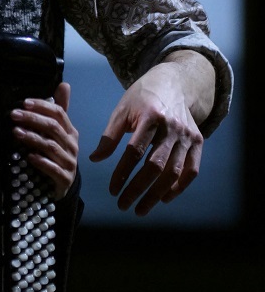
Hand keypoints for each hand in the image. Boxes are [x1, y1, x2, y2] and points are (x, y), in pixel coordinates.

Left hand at [11, 82, 78, 199]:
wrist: (64, 184)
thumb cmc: (58, 154)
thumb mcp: (59, 132)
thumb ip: (59, 110)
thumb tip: (64, 85)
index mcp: (70, 131)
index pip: (59, 113)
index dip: (42, 106)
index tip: (24, 103)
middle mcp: (72, 145)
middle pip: (53, 127)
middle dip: (33, 119)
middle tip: (14, 115)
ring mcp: (69, 162)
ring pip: (51, 146)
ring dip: (32, 138)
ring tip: (16, 132)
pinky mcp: (65, 178)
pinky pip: (53, 168)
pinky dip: (41, 162)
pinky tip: (29, 156)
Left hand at [88, 53, 210, 215]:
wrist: (173, 83)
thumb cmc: (141, 98)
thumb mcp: (121, 110)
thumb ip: (109, 136)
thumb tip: (94, 159)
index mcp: (151, 117)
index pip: (135, 152)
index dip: (122, 173)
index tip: (112, 190)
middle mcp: (172, 127)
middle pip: (155, 166)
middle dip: (138, 189)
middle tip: (123, 205)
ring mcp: (188, 136)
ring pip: (174, 172)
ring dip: (156, 194)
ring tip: (141, 209)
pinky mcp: (198, 142)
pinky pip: (191, 170)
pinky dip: (179, 188)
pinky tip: (163, 198)